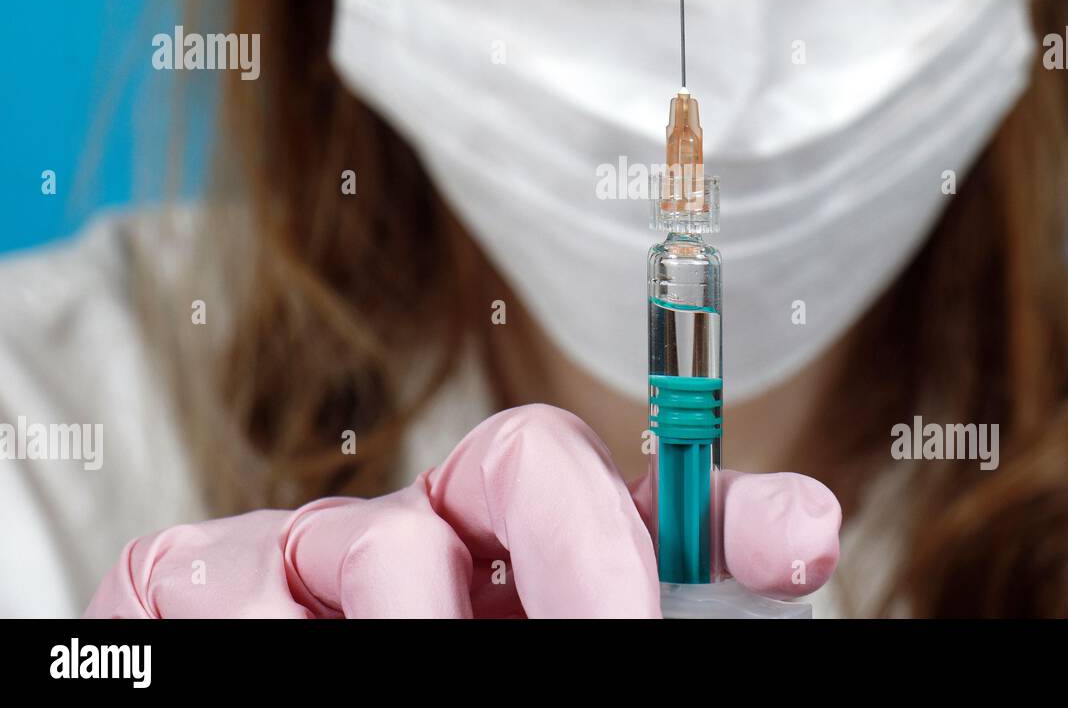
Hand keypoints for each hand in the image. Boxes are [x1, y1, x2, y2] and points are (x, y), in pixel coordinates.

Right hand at [85, 404, 840, 617]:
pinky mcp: (190, 576)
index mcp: (538, 566)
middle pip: (530, 461)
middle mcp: (439, 534)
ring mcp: (316, 551)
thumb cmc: (429, 704)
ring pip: (389, 542)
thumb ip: (641, 627)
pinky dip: (265, 634)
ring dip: (418, 628)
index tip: (799, 548)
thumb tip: (780, 560)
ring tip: (416, 667)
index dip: (733, 517)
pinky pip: (228, 586)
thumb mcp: (554, 672)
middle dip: (584, 553)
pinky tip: (280, 659)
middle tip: (612, 633)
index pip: (651, 501)